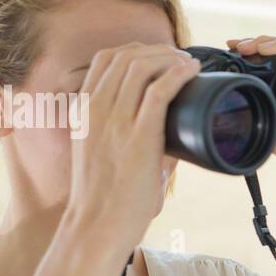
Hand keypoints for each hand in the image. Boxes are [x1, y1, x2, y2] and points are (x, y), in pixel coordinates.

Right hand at [66, 42, 198, 252]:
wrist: (96, 225)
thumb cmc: (104, 198)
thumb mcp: (103, 155)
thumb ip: (131, 138)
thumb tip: (173, 134)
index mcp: (83, 110)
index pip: (106, 60)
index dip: (136, 50)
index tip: (159, 57)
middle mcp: (95, 109)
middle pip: (126, 56)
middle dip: (158, 50)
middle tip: (181, 58)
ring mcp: (114, 121)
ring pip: (142, 66)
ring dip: (171, 58)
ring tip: (190, 64)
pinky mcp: (138, 136)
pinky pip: (159, 90)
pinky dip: (178, 74)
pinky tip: (192, 71)